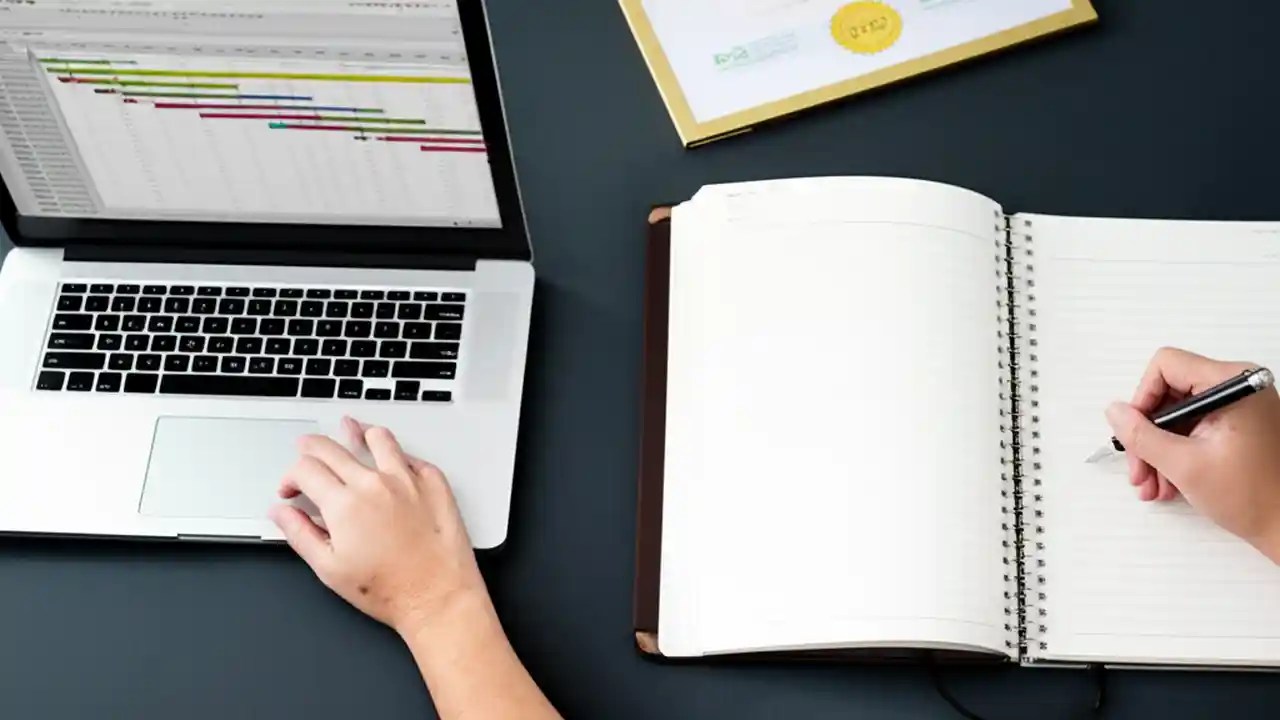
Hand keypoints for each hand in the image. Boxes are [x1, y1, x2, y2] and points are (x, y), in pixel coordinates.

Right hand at [269, 417, 488, 631]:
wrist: (438, 597)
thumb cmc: (390, 590)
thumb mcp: (330, 569)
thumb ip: (300, 534)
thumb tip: (281, 513)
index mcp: (345, 504)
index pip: (306, 469)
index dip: (290, 476)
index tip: (291, 488)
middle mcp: (375, 484)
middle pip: (333, 448)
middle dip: (313, 447)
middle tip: (307, 449)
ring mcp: (408, 480)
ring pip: (377, 439)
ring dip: (358, 433)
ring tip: (350, 429)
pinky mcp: (435, 483)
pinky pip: (411, 456)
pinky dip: (396, 454)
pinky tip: (391, 458)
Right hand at [1105, 347, 1279, 561]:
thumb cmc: (1255, 497)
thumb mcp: (1184, 465)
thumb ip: (1142, 435)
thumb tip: (1115, 412)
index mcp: (1233, 384)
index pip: (1166, 366)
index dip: (1142, 398)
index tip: (1135, 430)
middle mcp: (1238, 387)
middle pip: (1168, 393)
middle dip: (1147, 433)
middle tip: (1139, 467)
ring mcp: (1240, 405)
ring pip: (1177, 414)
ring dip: (1157, 449)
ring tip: (1153, 484)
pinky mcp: (1239, 422)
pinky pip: (1193, 427)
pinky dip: (1176, 451)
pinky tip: (1169, 481)